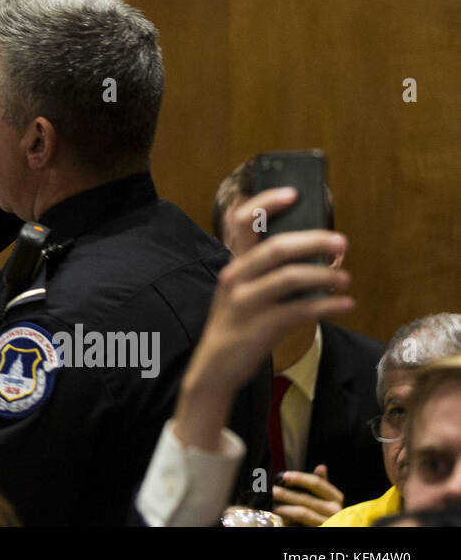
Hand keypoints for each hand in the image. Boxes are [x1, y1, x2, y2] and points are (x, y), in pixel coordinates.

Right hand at [174, 187, 353, 449]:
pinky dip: (327, 305)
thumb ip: (268, 270)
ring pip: (290, 278)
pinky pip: (300, 310)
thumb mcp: (243, 290)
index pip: (240, 221)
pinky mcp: (260, 327)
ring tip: (345, 278)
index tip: (294, 193)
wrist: (215, 366)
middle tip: (341, 242)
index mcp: (233, 263)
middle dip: (314, 241)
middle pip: (276, 248)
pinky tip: (345, 304)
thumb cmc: (238, 324)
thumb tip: (319, 253)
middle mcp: (235, 277)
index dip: (265, 203)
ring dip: (325, 275)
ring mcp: (246, 302)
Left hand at [273, 464, 343, 525]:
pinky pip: (299, 525)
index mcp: (336, 498)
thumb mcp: (323, 499)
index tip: (285, 476)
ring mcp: (328, 522)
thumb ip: (319, 486)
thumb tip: (321, 467)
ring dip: (284, 507)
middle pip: (306, 498)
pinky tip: (280, 517)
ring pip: (302, 512)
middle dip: (286, 494)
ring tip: (272, 505)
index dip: (300, 478)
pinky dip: (288, 520)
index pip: (317, 483)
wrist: (325, 532)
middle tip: (272, 491)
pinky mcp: (320, 530)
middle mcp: (335, 510)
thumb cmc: (321, 514)